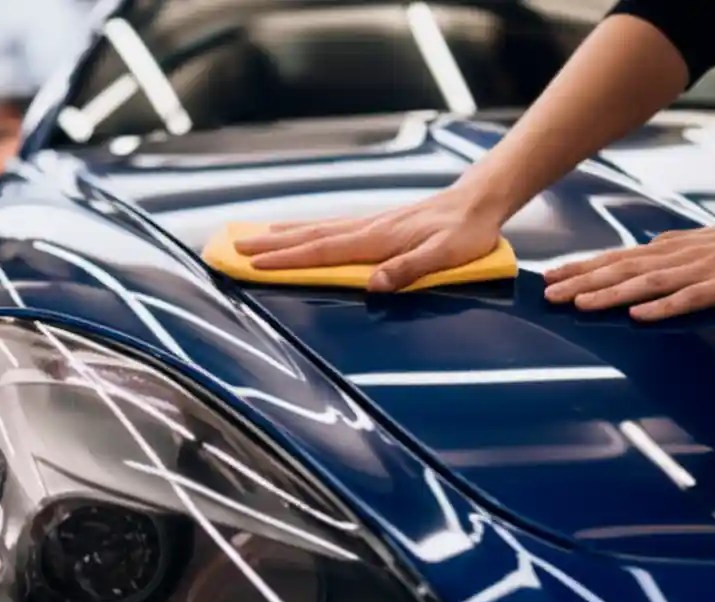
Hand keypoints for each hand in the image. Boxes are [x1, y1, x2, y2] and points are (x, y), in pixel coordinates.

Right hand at [234, 187, 505, 291]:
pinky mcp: (375, 224)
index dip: (289, 259)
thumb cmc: (466, 233)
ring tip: (253, 238)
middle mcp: (368, 228)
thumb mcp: (446, 256)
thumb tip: (373, 285)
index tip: (257, 263)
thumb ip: (409, 269)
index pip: (324, 251)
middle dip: (272, 246)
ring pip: (317, 230)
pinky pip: (332, 228)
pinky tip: (297, 233)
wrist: (478, 202)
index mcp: (379, 239)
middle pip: (310, 238)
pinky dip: (307, 231)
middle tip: (236, 249)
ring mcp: (369, 224)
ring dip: (283, 236)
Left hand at [543, 221, 714, 320]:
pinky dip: (664, 307)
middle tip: (548, 292)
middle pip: (623, 270)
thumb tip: (644, 249)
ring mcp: (703, 271)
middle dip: (583, 281)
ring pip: (648, 284)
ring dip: (611, 293)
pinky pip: (691, 299)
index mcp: (673, 250)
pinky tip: (640, 316)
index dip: (583, 266)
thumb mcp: (705, 245)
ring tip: (579, 303)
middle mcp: (680, 257)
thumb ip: (673, 249)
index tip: (550, 275)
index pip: (618, 258)